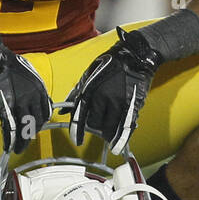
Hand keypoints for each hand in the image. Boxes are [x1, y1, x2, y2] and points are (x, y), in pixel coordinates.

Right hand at [0, 31, 51, 154]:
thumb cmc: (6, 63)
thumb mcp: (27, 72)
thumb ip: (32, 88)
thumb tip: (32, 101)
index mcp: (39, 88)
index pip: (45, 111)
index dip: (40, 121)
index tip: (36, 126)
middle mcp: (32, 97)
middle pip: (36, 122)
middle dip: (31, 133)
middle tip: (26, 139)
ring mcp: (19, 104)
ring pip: (24, 128)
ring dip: (22, 142)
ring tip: (19, 149)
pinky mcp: (5, 109)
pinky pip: (10, 129)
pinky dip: (9, 139)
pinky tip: (8, 146)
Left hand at [66, 27, 157, 153]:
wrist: (134, 55)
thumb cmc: (111, 62)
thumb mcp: (89, 73)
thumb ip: (77, 93)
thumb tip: (64, 109)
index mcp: (90, 90)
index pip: (80, 117)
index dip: (77, 131)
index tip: (77, 141)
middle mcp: (103, 98)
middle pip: (95, 124)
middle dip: (95, 126)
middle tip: (98, 125)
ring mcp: (119, 103)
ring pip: (110, 128)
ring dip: (108, 134)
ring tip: (108, 137)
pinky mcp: (133, 105)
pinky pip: (125, 127)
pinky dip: (122, 138)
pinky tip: (119, 144)